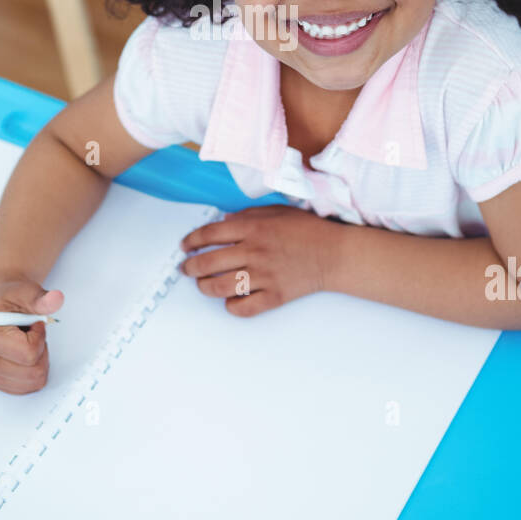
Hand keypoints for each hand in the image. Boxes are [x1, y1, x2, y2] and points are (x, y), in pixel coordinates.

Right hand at [0, 277, 63, 393]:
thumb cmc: (9, 300)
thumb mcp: (26, 292)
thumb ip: (41, 299)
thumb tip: (55, 299)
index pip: (30, 353)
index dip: (39, 337)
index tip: (34, 324)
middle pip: (34, 371)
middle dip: (41, 350)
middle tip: (31, 334)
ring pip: (35, 381)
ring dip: (38, 361)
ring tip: (26, 342)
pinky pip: (30, 386)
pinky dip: (34, 370)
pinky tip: (24, 354)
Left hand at [179, 205, 336, 316]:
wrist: (334, 254)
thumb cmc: (307, 230)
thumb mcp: (276, 211)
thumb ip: (247, 215)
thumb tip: (222, 222)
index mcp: (253, 227)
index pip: (209, 234)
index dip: (191, 240)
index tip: (185, 246)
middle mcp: (254, 251)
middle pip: (208, 262)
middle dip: (191, 267)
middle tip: (187, 268)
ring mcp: (263, 276)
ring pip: (220, 286)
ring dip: (205, 287)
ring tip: (202, 285)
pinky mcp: (274, 296)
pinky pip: (243, 308)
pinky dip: (231, 306)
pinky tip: (230, 300)